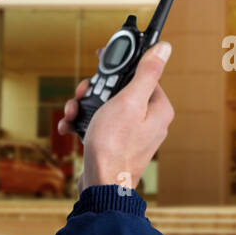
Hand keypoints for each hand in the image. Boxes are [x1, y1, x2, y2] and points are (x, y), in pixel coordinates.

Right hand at [56, 42, 173, 190]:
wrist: (101, 186)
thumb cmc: (115, 145)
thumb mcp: (129, 100)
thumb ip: (147, 72)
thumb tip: (165, 48)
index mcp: (158, 108)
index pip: (141, 74)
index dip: (119, 66)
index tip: (101, 60)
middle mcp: (149, 121)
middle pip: (120, 90)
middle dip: (96, 90)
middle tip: (83, 94)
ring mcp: (132, 134)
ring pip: (106, 107)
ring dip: (85, 106)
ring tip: (73, 113)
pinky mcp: (116, 145)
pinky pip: (100, 125)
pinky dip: (84, 123)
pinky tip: (70, 126)